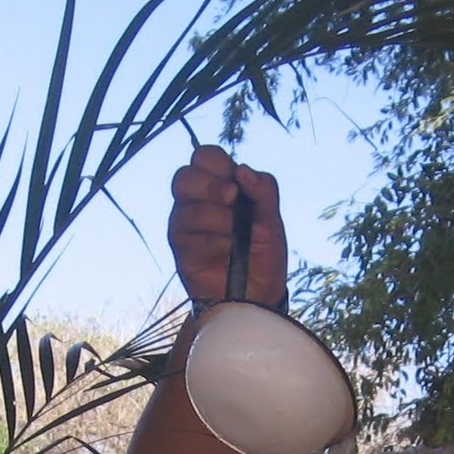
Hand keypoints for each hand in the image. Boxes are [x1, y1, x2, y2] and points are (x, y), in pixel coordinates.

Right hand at [168, 145, 287, 307]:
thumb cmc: (263, 255)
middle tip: (232, 198)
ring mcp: (184, 225)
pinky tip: (228, 251)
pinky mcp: (181, 249)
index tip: (237, 183)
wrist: (259, 295)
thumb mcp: (272, 220)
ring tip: (236, 237)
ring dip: (218, 219)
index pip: (204, 158)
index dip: (217, 163)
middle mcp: (195, 202)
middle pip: (184, 177)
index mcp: (218, 186)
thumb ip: (264, 192)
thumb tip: (243, 171)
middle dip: (210, 185)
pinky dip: (214, 241)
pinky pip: (191, 236)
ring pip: (188, 207)